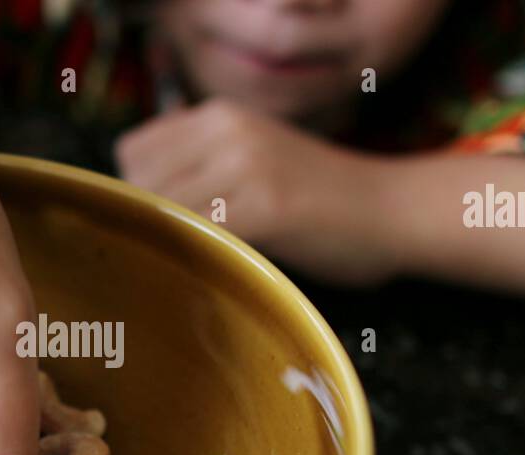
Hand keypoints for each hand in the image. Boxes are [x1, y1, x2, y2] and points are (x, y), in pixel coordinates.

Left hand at [115, 99, 394, 285]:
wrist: (393, 210)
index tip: (164, 223)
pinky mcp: (267, 207)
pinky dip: (200, 257)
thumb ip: (199, 164)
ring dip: (173, 245)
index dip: (138, 194)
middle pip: (140, 186)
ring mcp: (247, 166)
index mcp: (220, 115)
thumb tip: (134, 198)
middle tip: (183, 253)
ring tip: (204, 264)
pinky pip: (202, 234)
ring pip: (164, 211)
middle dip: (151, 224)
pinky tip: (222, 270)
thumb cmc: (318, 197)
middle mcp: (228, 129)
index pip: (132, 152)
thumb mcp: (252, 155)